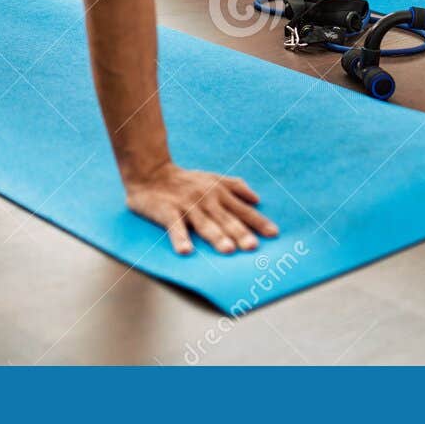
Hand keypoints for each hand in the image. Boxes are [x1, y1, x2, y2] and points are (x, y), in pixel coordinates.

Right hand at [124, 161, 278, 254]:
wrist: (151, 172)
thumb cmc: (185, 180)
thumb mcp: (213, 178)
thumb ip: (236, 187)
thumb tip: (257, 199)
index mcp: (219, 193)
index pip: (242, 210)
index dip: (258, 221)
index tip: (273, 234)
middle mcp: (206, 199)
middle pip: (226, 219)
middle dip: (240, 232)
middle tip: (253, 246)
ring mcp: (187, 205)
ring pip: (204, 223)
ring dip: (216, 236)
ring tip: (228, 250)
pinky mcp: (167, 211)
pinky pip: (175, 226)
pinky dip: (180, 238)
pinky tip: (186, 251)